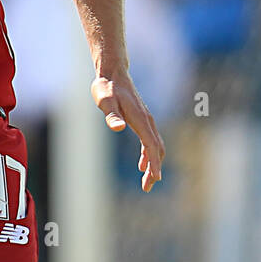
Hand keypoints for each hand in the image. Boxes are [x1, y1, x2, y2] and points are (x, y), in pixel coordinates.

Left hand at [91, 70, 164, 191]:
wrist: (113, 74)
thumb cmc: (107, 88)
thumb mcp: (105, 101)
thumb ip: (111, 115)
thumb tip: (118, 128)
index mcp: (140, 119)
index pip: (151, 146)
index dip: (154, 163)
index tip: (154, 179)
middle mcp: (147, 121)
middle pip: (156, 149)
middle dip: (154, 169)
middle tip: (147, 187)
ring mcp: (146, 120)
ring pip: (155, 146)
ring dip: (153, 164)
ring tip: (147, 182)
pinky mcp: (141, 120)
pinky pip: (149, 141)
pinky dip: (148, 155)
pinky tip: (142, 165)